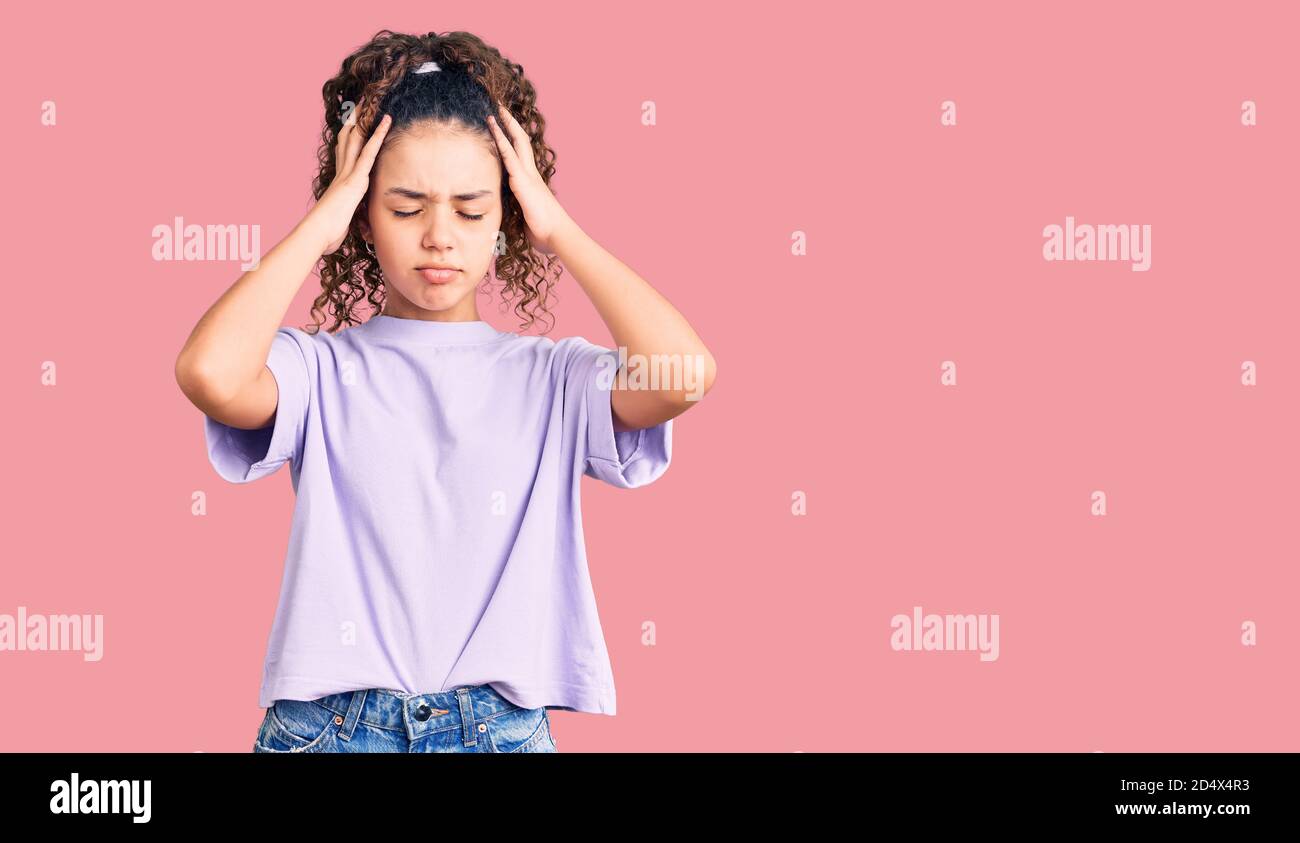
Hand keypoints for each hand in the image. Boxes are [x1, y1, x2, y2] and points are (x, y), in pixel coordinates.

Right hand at [310, 96, 392, 256]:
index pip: (345, 152)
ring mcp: (348, 173)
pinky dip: (378, 136)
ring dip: (365, 120)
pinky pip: (369, 152)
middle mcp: (342, 172)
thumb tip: (344, 223)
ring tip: (372, 101)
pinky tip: (386, 122)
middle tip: (360, 102)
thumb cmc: (326, 232)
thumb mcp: (339, 221)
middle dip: (354, 120)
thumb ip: (344, 216)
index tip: (353, 122)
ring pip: (357, 139)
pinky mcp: (355, 179)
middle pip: (348, 138)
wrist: (318, 233)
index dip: (349, 136)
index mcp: (339, 180)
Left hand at [487, 103, 569, 255]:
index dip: (513, 139)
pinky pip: (510, 159)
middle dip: (510, 125)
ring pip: (515, 146)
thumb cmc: (544, 231)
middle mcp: (530, 175)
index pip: (520, 155)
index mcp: (530, 182)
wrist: (557, 235)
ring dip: (504, 129)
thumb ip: (519, 211)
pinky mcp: (523, 183)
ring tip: (494, 113)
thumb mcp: (527, 218)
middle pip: (520, 142)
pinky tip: (495, 130)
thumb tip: (512, 218)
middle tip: (500, 108)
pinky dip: (502, 143)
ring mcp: (527, 177)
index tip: (505, 125)